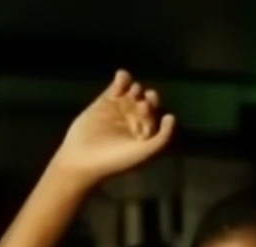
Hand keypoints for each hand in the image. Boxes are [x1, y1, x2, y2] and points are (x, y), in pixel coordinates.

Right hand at [53, 71, 174, 184]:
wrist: (84, 159)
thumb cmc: (116, 160)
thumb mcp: (144, 153)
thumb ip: (162, 138)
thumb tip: (171, 116)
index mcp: (145, 135)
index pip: (155, 116)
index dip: (153, 110)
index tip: (145, 108)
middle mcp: (134, 122)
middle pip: (146, 102)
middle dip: (146, 99)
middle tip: (140, 102)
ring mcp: (119, 111)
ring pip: (132, 93)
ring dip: (135, 88)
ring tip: (131, 90)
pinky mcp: (104, 102)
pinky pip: (117, 87)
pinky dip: (122, 80)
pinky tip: (122, 77)